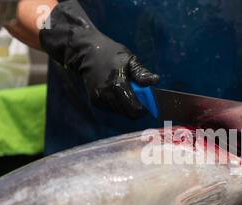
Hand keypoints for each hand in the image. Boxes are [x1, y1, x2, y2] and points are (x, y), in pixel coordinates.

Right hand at [39, 0, 158, 118]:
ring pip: (120, 112)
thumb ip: (141, 73)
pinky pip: (112, 109)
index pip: (135, 109)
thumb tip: (155, 81)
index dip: (144, 107)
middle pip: (129, 114)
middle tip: (138, 96)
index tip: (147, 100)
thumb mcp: (130, 59)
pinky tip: (116, 92)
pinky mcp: (95, 102)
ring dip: (127, 105)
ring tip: (126, 91)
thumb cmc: (111, 53)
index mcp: (118, 85)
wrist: (86, 52)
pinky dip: (118, 104)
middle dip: (136, 107)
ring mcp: (100, 99)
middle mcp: (107, 95)